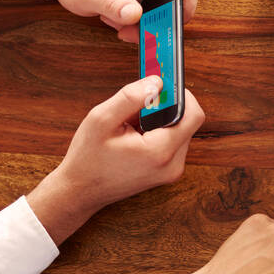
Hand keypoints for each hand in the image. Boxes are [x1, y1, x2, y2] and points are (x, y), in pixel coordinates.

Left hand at [20, 0, 198, 42]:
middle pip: (175, 4)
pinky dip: (137, 19)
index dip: (185, 11)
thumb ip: (112, 5)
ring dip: (143, 23)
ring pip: (164, 10)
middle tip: (128, 31)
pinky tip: (116, 16)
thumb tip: (136, 15)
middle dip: (155, 24)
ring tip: (115, 19)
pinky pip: (154, 9)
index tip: (165, 30)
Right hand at [27, 77, 205, 243]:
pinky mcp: (167, 171)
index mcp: (160, 152)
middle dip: (165, 107)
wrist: (80, 192)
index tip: (163, 84)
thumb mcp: (101, 119)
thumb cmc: (87, 158)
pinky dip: (158, 131)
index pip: (193, 114)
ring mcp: (172, 170)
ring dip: (160, 119)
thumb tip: (156, 82)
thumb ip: (130, 97)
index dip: (181, 93)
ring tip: (132, 124)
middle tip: (138, 105)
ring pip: (180, 130)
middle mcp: (173, 164)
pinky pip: (172, 142)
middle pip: (186, 121)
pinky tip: (135, 134)